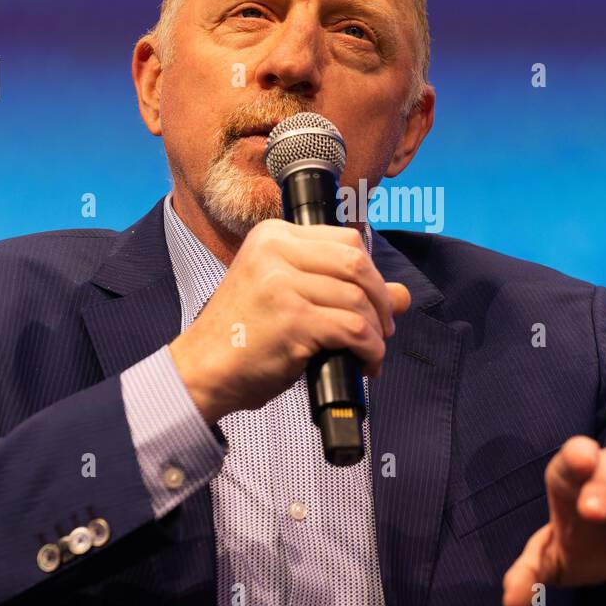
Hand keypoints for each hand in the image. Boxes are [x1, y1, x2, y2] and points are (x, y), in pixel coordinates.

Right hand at [167, 219, 411, 423]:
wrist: (202, 370)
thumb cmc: (243, 335)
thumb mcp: (287, 296)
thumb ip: (341, 287)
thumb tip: (403, 295)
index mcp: (272, 236)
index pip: (346, 240)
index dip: (371, 273)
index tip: (376, 301)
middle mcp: (275, 251)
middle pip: (357, 264)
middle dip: (381, 299)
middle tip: (383, 327)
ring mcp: (282, 284)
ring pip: (357, 299)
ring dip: (375, 331)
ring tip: (370, 352)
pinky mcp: (292, 320)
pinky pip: (353, 329)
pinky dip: (369, 350)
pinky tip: (365, 363)